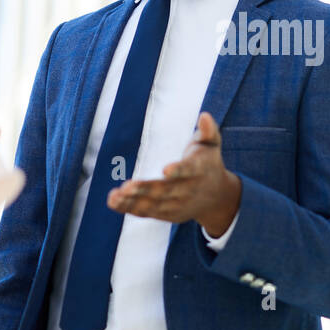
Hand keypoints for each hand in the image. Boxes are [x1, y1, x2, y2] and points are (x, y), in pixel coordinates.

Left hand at [107, 111, 242, 236]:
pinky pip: (146, 212)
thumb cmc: (208, 163)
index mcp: (199, 170)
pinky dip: (129, 208)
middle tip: (127, 186)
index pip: (189, 170)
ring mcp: (177, 205)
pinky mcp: (166, 214)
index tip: (165, 169)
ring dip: (134, 201)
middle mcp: (188, 190)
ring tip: (116, 194)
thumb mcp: (212, 144)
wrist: (216, 197)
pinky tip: (113, 201)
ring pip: (154, 204)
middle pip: (166, 191)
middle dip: (146, 189)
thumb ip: (208, 130)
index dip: (178, 170)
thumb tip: (204, 115)